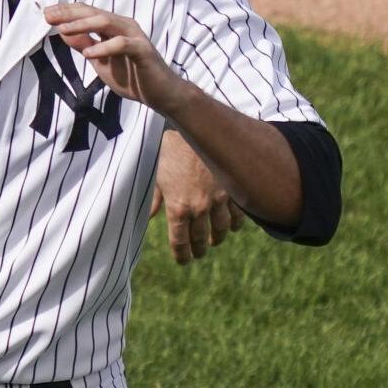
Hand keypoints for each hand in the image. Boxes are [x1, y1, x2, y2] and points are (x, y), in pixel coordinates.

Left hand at [43, 2, 188, 114]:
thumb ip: (84, 45)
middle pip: (93, 12)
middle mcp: (124, 26)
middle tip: (48, 16)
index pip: (87, 12)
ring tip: (62, 30)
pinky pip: (122, 44)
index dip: (66, 10)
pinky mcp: (143, 50)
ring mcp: (134, 36)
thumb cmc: (131, 76)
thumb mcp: (99, 61)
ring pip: (107, 22)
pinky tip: (89, 54)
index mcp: (113, 27)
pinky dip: (104, 47)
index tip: (45, 13)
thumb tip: (61, 31)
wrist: (161, 94)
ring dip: (83, 25)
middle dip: (69, 13)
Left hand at [150, 130, 244, 263]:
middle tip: (198, 253)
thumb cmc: (168, 150)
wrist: (193, 127)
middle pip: (201, 240)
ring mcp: (219, 200)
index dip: (182, 255)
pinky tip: (233, 226)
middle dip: (199, 249)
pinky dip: (236, 224)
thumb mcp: (156, 175)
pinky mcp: (233, 190)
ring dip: (218, 238)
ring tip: (215, 241)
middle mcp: (199, 208)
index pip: (180, 242)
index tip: (183, 260)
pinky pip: (238, 215)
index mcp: (178, 207)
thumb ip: (155, 199)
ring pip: (222, 230)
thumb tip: (149, 217)